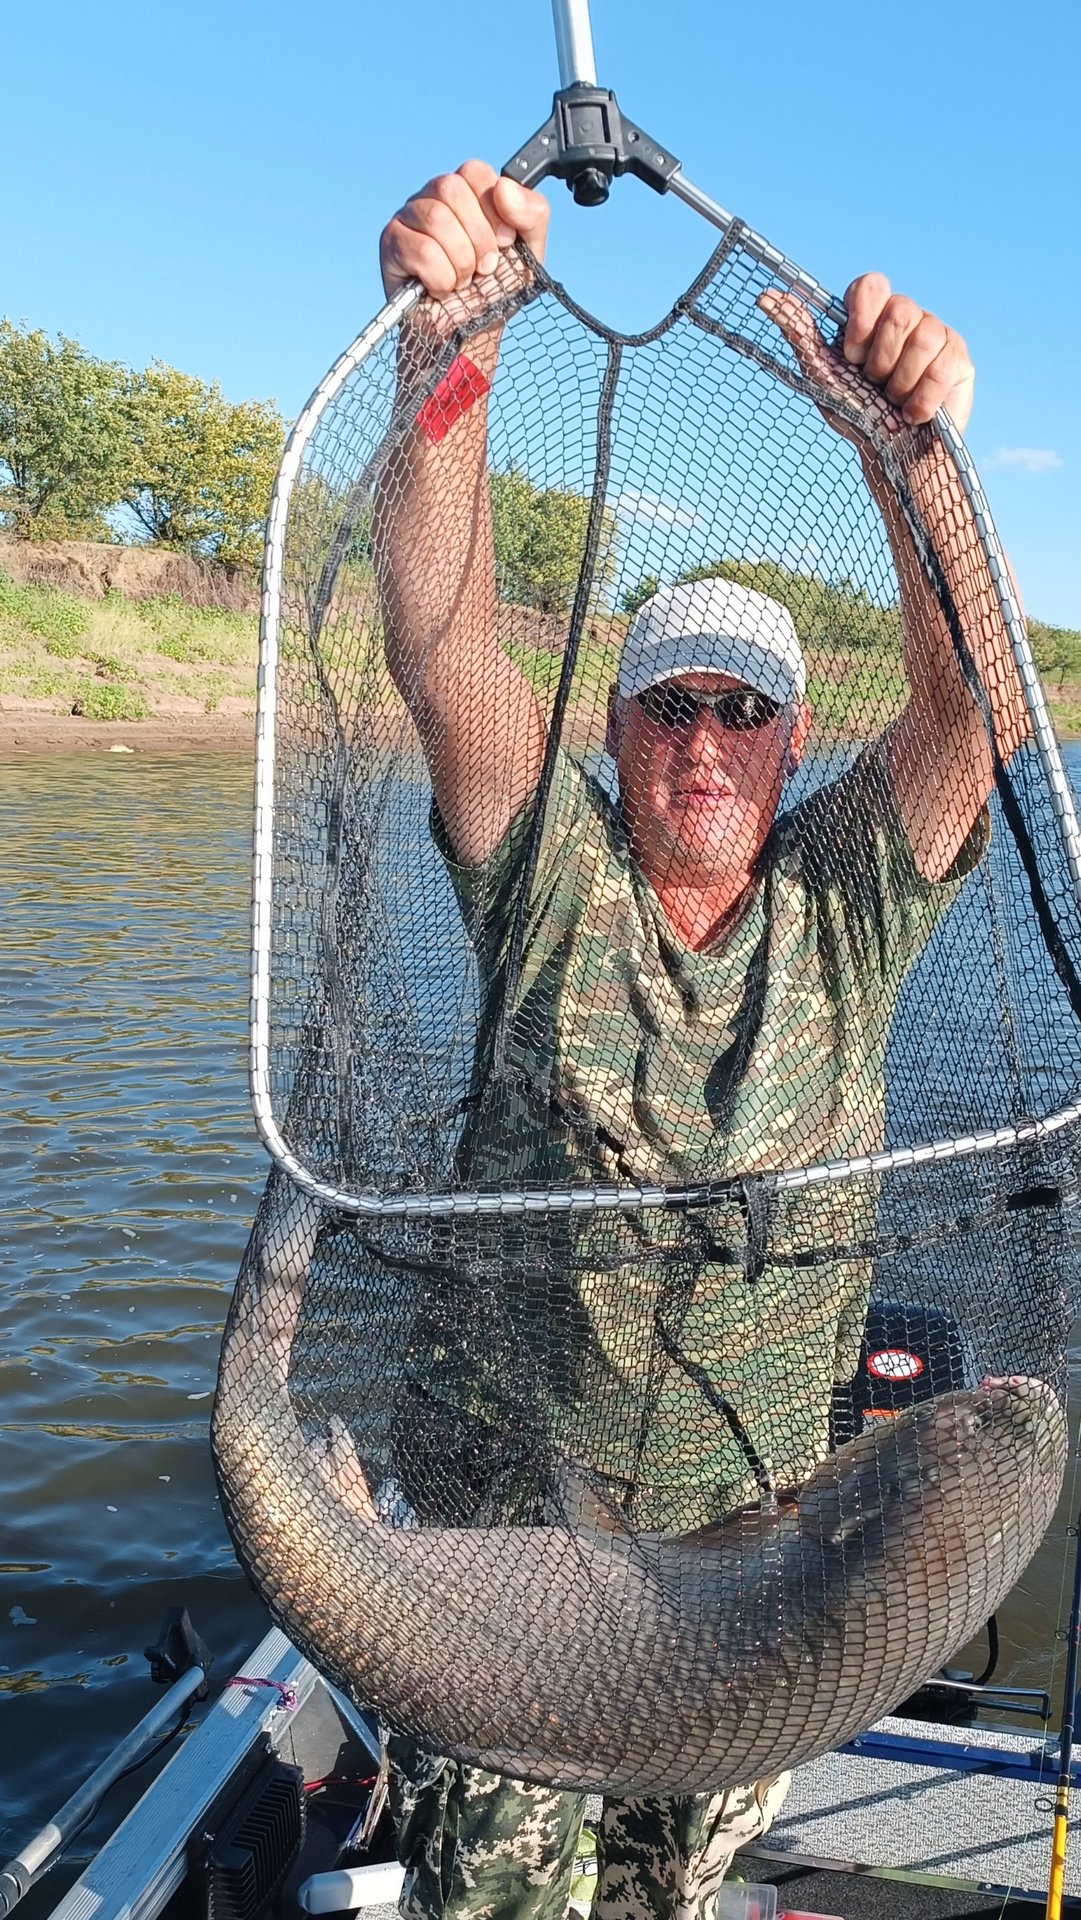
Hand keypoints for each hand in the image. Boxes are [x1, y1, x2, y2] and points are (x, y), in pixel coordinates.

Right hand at [380, 159, 549, 301]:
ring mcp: (408, 218)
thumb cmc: (495, 292)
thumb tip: (504, 188)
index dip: (493, 209)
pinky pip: (420, 249)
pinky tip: (441, 289)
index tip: (504, 242)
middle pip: (450, 188)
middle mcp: (434, 198)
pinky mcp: (392, 244)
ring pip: (435, 218)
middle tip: (484, 268)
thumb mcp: (529, 251)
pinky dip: (441, 278)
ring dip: (460, 262)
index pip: (474, 172)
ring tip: (463, 281)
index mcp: (466, 192)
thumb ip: (533, 213)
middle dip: (477, 238)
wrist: (470, 336)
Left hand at [759, 274, 974, 438]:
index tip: (851, 355)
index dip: (862, 318)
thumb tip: (764, 296)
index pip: (871, 284)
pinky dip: (922, 400)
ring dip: (901, 383)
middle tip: (874, 383)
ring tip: (894, 401)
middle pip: (900, 310)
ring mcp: (937, 335)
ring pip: (925, 337)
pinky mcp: (960, 360)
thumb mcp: (821, 374)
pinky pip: (944, 367)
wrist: (889, 456)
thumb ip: (799, 332)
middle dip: (881, 359)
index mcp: (873, 316)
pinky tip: (914, 414)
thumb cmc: (855, 414)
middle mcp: (907, 318)